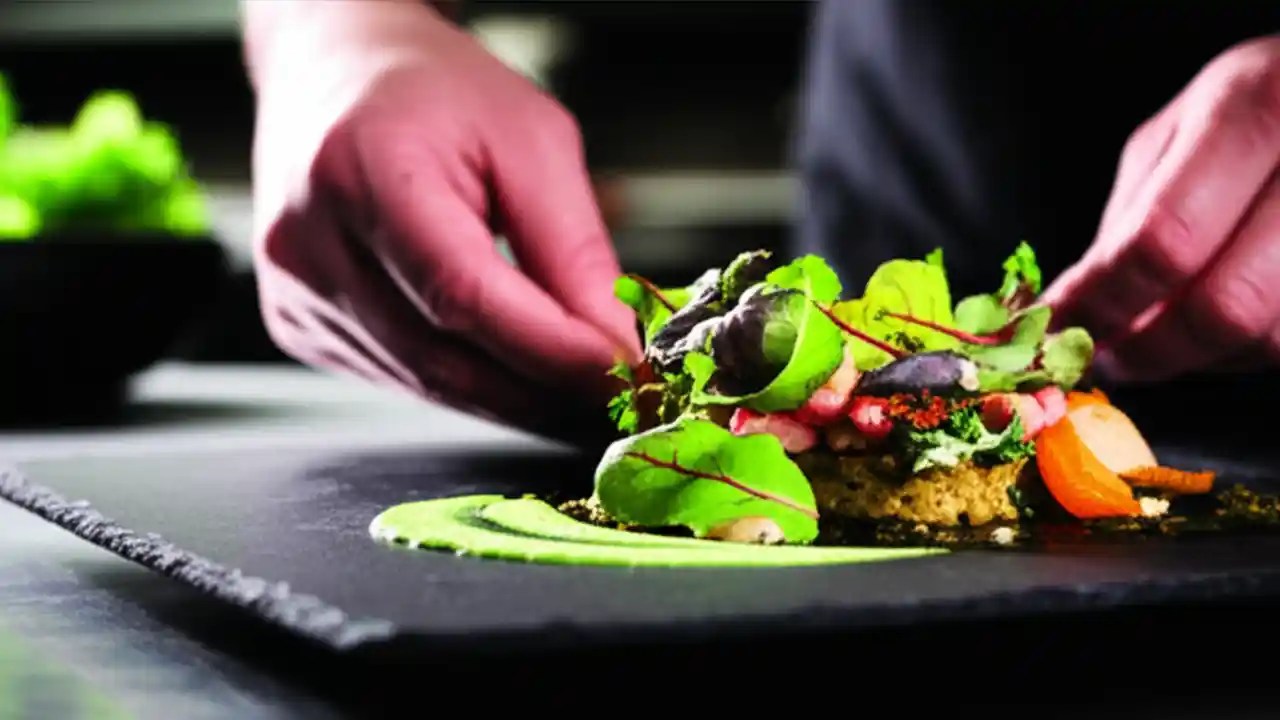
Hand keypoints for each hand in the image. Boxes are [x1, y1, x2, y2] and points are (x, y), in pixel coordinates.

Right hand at [243, 1, 639, 443]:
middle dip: (545, 391)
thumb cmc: (432, 92)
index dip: (551, 350)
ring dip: (515, 399)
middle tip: (620, 396)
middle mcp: (309, 239)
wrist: (337, 74)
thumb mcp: (530, 140)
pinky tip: (515, 370)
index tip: (624, 373)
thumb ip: (573, 247)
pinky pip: (402, 378)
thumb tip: (613, 342)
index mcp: (362, 168)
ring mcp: (296, 291)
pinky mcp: (300, 323)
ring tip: (581, 386)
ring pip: (427, 383)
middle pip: (443, 357)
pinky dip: (471, 384)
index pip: (463, 293)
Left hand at [1041, 34, 1279, 382]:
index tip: (1056, 326)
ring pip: (1269, 338)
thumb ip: (1128, 219)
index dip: (1100, 301)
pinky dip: (1242, 352)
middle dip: (1148, 350)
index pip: (1164, 241)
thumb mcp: (1178, 133)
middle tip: (1103, 358)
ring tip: (1157, 339)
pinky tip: (1216, 331)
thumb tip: (1072, 309)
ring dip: (1198, 358)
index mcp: (1257, 111)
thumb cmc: (1256, 103)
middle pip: (1226, 307)